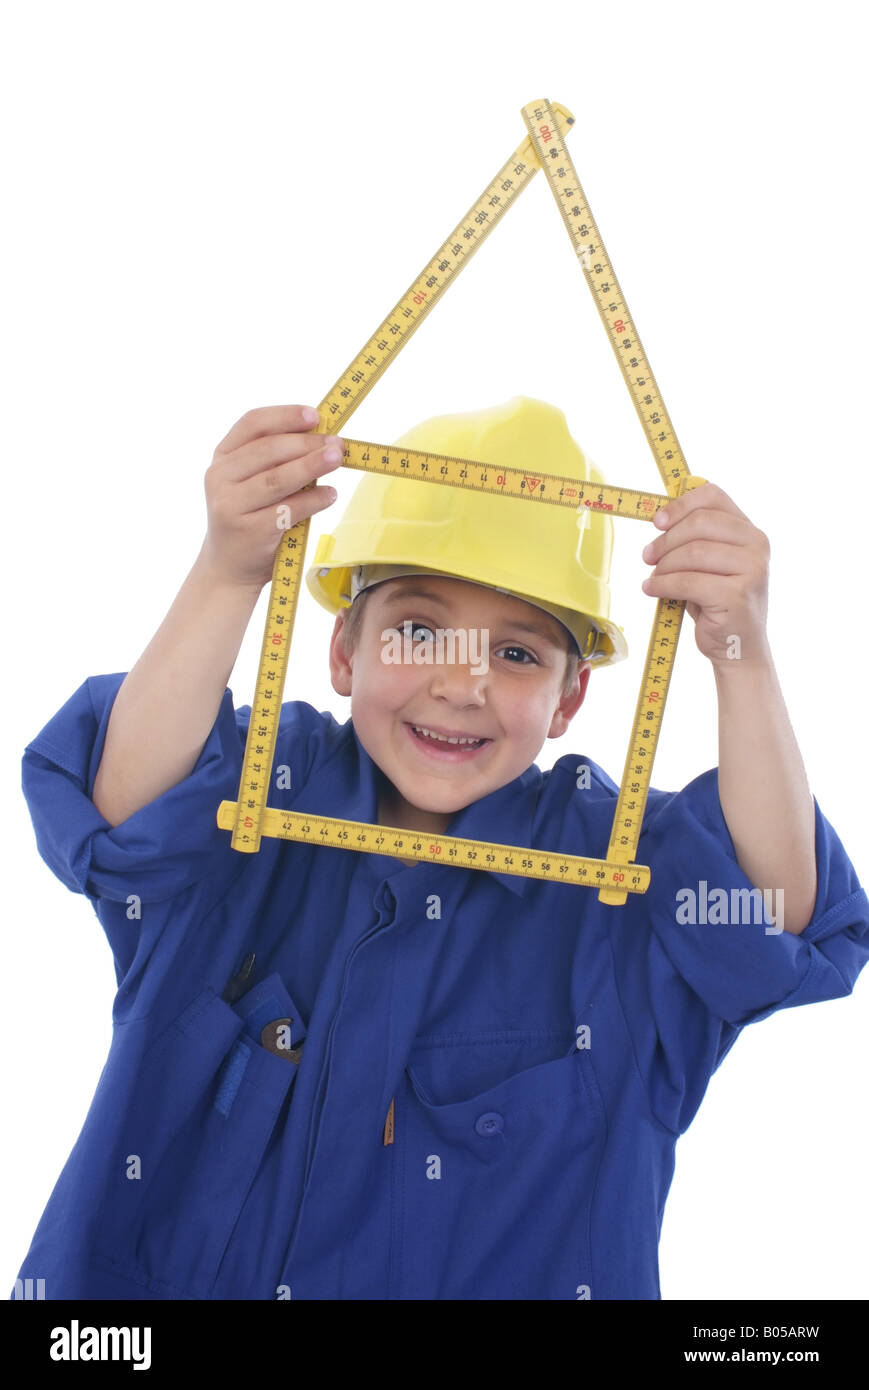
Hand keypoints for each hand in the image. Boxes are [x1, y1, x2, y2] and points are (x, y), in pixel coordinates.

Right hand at [200, 404, 343, 589]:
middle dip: (306, 443)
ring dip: (312, 466)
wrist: (228, 568)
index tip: (314, 416)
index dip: (284, 416)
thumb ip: (275, 461)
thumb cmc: (249, 518)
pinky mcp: (250, 530)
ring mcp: (231, 505)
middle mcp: (220, 478)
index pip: (252, 424)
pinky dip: (314, 499)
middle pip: (268, 451)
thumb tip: (322, 438)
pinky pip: (289, 509)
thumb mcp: (249, 483)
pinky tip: (330, 494)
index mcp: (222, 458)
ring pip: (278, 479)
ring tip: (337, 459)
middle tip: (336, 443)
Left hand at [640, 482, 770, 669]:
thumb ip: (696, 538)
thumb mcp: (710, 564)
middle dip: (666, 540)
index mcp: (749, 531)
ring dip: (663, 565)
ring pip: (691, 553)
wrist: (738, 648)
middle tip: (648, 556)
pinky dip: (662, 584)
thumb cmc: (718, 602)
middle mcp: (756, 546)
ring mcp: (751, 570)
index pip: (714, 497)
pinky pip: (686, 581)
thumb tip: (661, 515)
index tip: (658, 521)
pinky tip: (651, 588)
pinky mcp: (736, 595)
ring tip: (654, 577)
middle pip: (699, 524)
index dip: (681, 505)